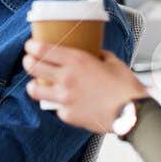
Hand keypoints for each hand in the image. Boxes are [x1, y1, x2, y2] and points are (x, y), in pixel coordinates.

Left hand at [22, 39, 148, 133]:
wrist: (132, 114)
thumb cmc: (126, 89)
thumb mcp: (113, 62)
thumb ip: (100, 55)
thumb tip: (96, 53)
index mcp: (77, 61)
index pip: (43, 50)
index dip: (32, 47)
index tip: (30, 46)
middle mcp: (66, 78)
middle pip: (33, 68)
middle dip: (28, 62)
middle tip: (30, 61)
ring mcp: (65, 98)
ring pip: (35, 91)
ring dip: (33, 86)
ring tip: (36, 85)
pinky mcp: (68, 115)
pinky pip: (56, 109)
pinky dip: (59, 106)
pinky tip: (65, 104)